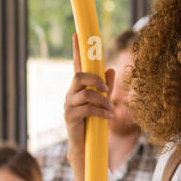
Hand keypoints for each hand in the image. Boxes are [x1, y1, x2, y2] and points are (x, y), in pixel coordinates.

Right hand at [65, 34, 114, 180]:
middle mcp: (71, 93)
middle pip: (79, 76)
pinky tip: (109, 118)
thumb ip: (106, 86)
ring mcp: (69, 105)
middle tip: (107, 90)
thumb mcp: (104, 102)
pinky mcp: (70, 117)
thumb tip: (110, 69)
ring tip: (111, 110)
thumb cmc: (94, 122)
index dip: (76, 50)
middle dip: (95, 80)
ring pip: (85, 93)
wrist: (86, 147)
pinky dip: (101, 112)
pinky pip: (86, 109)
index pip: (76, 65)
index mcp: (78, 87)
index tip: (77, 34)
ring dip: (102, 100)